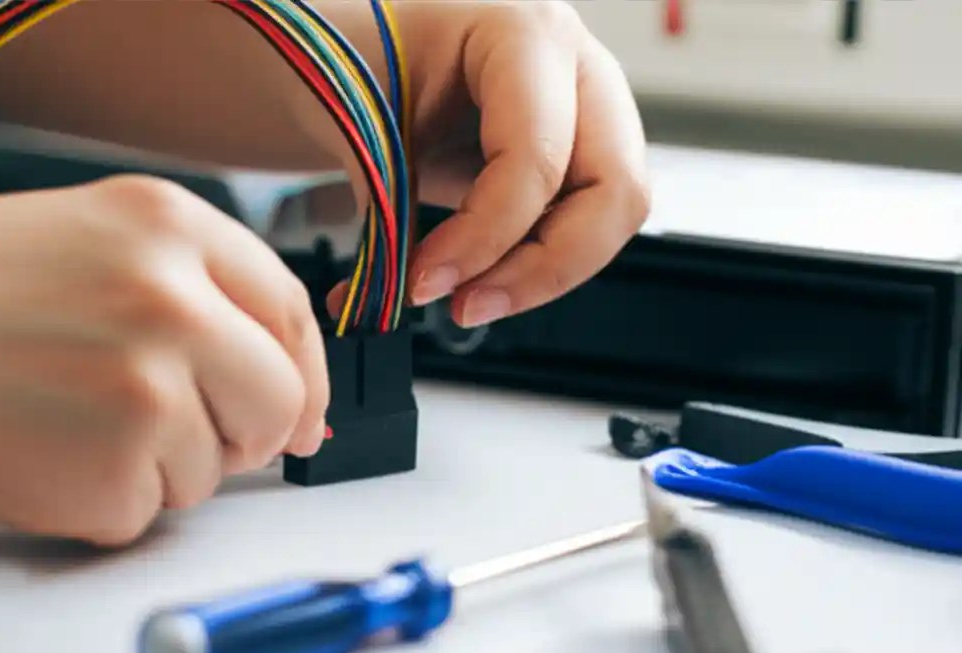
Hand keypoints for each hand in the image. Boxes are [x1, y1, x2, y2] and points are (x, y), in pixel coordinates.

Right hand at [0, 177, 326, 544]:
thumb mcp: (82, 237)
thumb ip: (190, 292)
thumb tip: (277, 384)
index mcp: (169, 225)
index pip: (291, 310)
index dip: (301, 372)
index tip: (299, 411)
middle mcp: (176, 298)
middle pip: (279, 399)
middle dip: (244, 433)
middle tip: (176, 436)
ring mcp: (152, 387)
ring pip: (215, 468)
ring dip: (155, 467)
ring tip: (59, 424)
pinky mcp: (116, 472)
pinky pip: (148, 514)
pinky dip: (100, 504)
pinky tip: (34, 457)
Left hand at [320, 2, 648, 327]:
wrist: (353, 54)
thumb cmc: (357, 60)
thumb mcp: (359, 119)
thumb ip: (385, 199)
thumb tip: (393, 291)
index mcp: (524, 33)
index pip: (536, 155)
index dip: (485, 234)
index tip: (424, 280)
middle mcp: (577, 68)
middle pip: (614, 192)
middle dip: (541, 267)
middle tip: (466, 305)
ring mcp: (588, 114)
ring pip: (608, 220)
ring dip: (537, 275)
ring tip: (463, 299)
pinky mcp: (576, 159)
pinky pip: (580, 226)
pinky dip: (528, 266)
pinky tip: (474, 278)